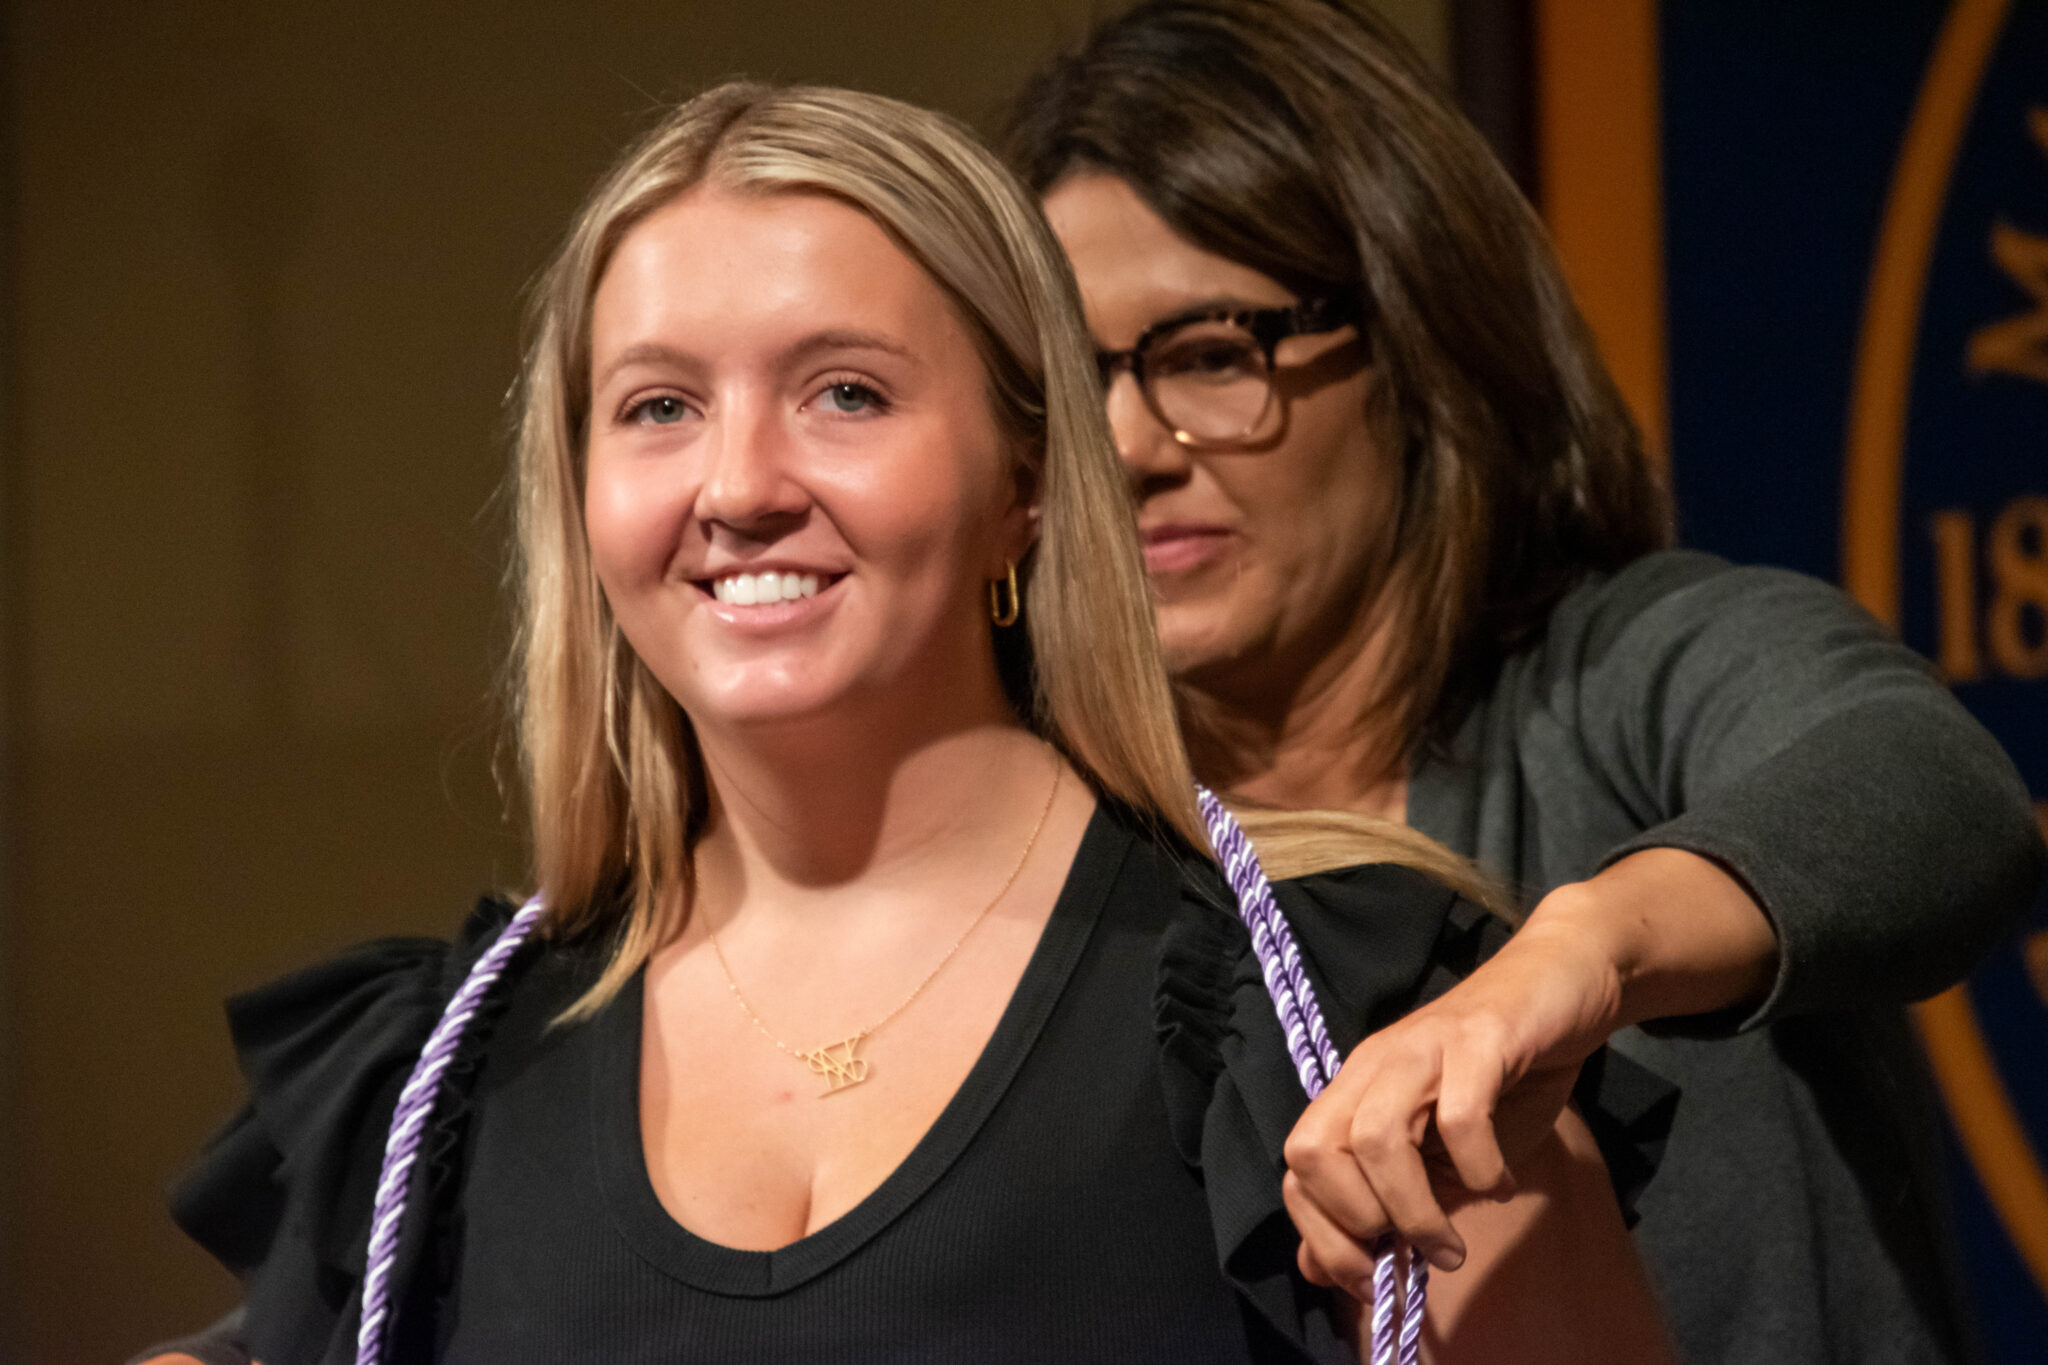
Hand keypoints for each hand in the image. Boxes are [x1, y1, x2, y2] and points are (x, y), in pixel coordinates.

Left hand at [1282, 895, 1621, 1294]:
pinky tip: (1503, 1184)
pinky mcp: (1481, 1039)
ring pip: (1376, 1136)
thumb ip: (1386, 1205)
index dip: (1321, 1234)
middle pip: (1316, 1148)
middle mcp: (1376, 1066)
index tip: (1368, 1281)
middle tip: (1410, 1257)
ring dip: (1413, 1209)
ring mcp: (1425, 1048)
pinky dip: (1479, 1167)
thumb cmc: (1504, 1077)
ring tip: (1452, 1244)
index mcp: (1356, 1090)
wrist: (1564, 985)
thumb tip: (1323, 1270)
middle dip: (1355, 1221)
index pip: (1298, 1165)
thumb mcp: (1440, 1157)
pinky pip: (1461, 1114)